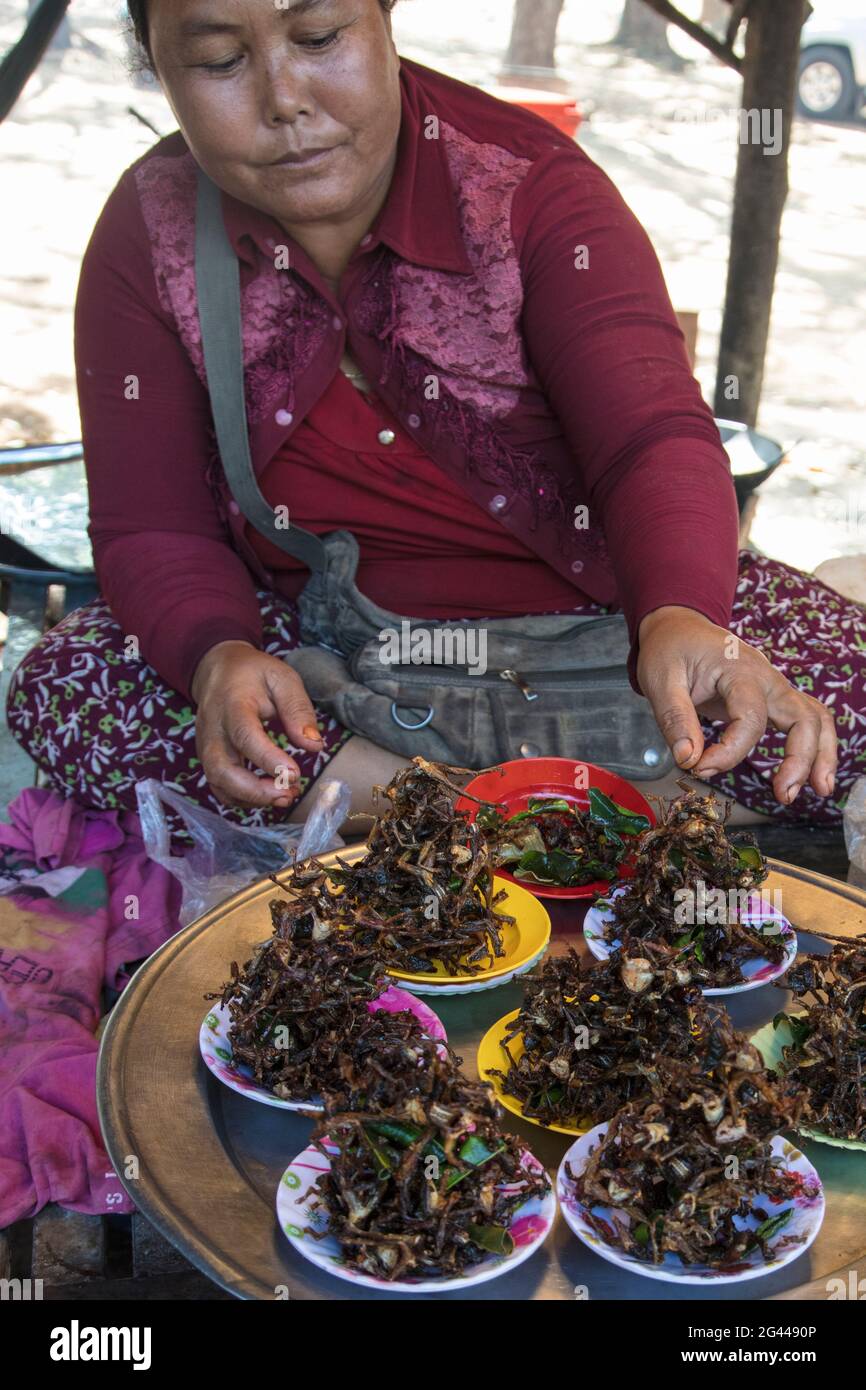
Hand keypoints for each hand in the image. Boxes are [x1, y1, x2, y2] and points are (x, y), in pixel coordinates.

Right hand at [191, 641, 323, 808]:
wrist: (218, 670)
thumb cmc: (254, 674)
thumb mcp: (282, 678)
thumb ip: (298, 710)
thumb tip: (314, 746)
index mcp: (232, 704)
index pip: (244, 735)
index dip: (268, 759)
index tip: (295, 773)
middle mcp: (212, 729)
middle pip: (221, 767)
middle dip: (254, 789)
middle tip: (288, 794)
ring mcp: (206, 746)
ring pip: (218, 782)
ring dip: (251, 797)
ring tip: (285, 797)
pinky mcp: (208, 758)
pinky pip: (219, 786)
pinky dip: (242, 798)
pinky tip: (269, 795)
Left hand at [637, 606, 836, 805]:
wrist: (678, 628)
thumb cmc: (669, 650)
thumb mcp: (660, 680)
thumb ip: (674, 720)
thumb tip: (688, 760)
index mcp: (739, 670)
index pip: (751, 717)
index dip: (730, 751)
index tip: (700, 768)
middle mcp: (767, 678)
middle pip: (802, 718)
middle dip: (799, 759)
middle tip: (782, 795)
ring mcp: (774, 687)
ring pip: (814, 719)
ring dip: (820, 755)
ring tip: (817, 791)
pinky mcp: (773, 698)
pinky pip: (807, 719)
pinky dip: (816, 746)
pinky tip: (813, 776)